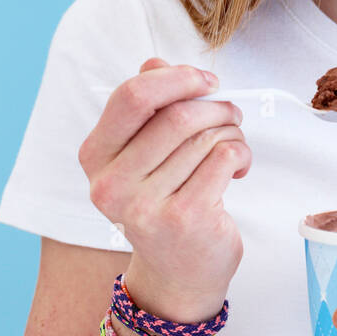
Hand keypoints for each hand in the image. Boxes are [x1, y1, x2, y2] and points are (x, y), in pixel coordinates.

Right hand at [79, 57, 251, 318]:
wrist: (179, 273)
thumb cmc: (166, 201)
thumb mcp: (146, 155)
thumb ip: (149, 107)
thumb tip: (157, 63)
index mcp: (95, 156)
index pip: (132, 96)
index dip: (177, 79)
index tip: (205, 82)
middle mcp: (112, 183)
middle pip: (176, 115)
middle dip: (215, 107)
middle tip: (232, 115)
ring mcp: (146, 204)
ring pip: (205, 136)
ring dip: (232, 132)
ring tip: (233, 147)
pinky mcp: (185, 217)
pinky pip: (224, 157)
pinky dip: (241, 153)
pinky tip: (237, 169)